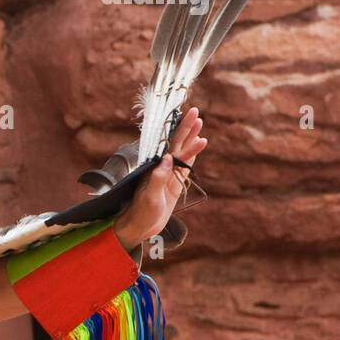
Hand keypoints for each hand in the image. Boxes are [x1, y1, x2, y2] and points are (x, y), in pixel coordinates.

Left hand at [114, 106, 207, 250]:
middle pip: (176, 144)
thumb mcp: (150, 197)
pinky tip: (198, 145)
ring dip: (190, 138)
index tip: (188, 116)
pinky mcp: (173, 183)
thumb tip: (167, 159)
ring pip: (182, 152)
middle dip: (186, 128)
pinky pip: (185, 166)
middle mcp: (161, 167)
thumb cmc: (141, 213)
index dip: (179, 130)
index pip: (169, 145)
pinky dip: (192, 155)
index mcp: (154, 167)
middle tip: (196, 112)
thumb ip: (158, 179)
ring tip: (199, 123)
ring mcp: (168, 174)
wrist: (140, 227)